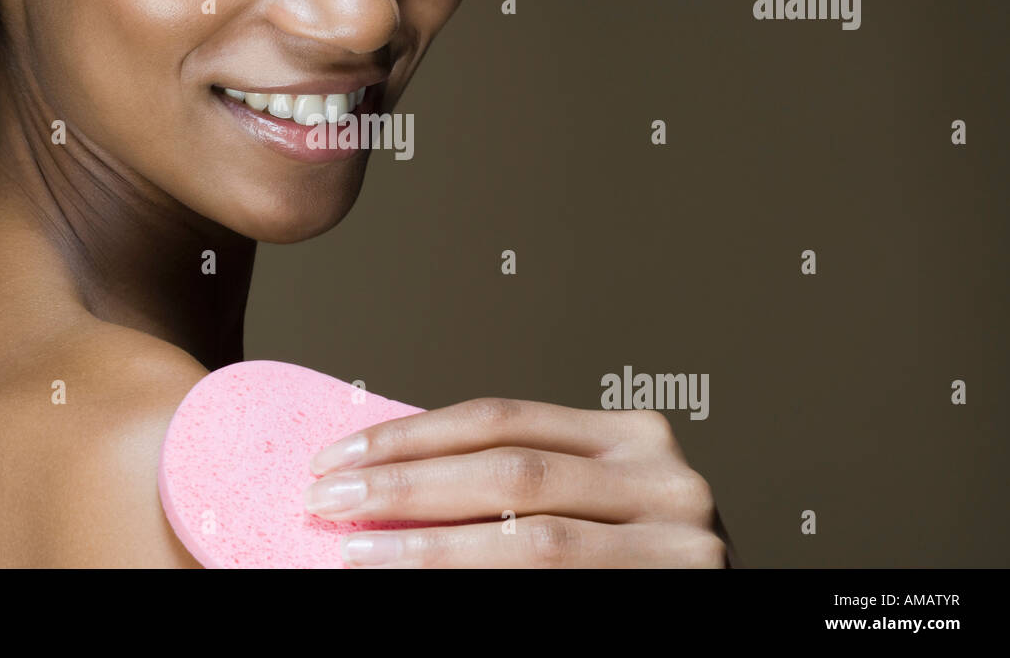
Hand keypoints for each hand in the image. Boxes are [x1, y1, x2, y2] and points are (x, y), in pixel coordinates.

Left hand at [303, 398, 727, 567]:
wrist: (723, 633)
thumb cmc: (630, 568)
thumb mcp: (583, 506)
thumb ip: (512, 486)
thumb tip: (385, 481)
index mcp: (631, 436)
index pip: (501, 418)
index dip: (413, 436)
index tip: (341, 455)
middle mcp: (665, 477)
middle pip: (507, 470)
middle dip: (405, 486)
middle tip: (329, 498)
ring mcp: (681, 541)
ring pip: (528, 539)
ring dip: (425, 546)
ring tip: (355, 551)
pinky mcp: (679, 593)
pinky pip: (552, 587)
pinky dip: (473, 584)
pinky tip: (418, 582)